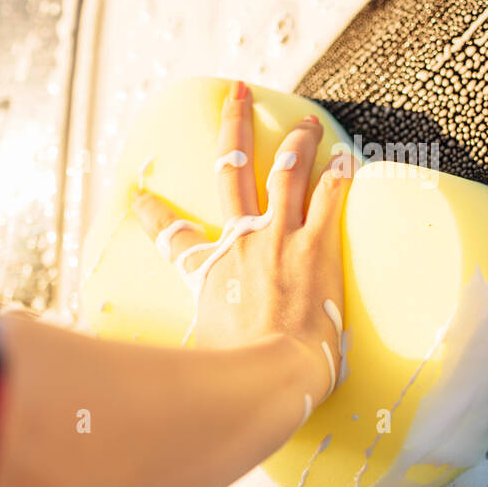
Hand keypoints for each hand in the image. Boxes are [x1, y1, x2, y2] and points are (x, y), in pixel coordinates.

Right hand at [132, 80, 352, 404]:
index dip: (152, 214)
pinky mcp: (316, 247)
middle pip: (231, 169)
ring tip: (309, 119)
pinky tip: (347, 158)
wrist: (273, 376)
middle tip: (236, 91)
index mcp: (205, 268)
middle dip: (233, 124)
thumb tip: (143, 394)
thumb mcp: (191, 360)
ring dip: (298, 141)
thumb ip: (169, 365)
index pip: (170, 235)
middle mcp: (239, 241)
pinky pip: (328, 200)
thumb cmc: (233, 377)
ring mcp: (278, 239)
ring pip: (285, 172)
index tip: (140, 198)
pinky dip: (337, 177)